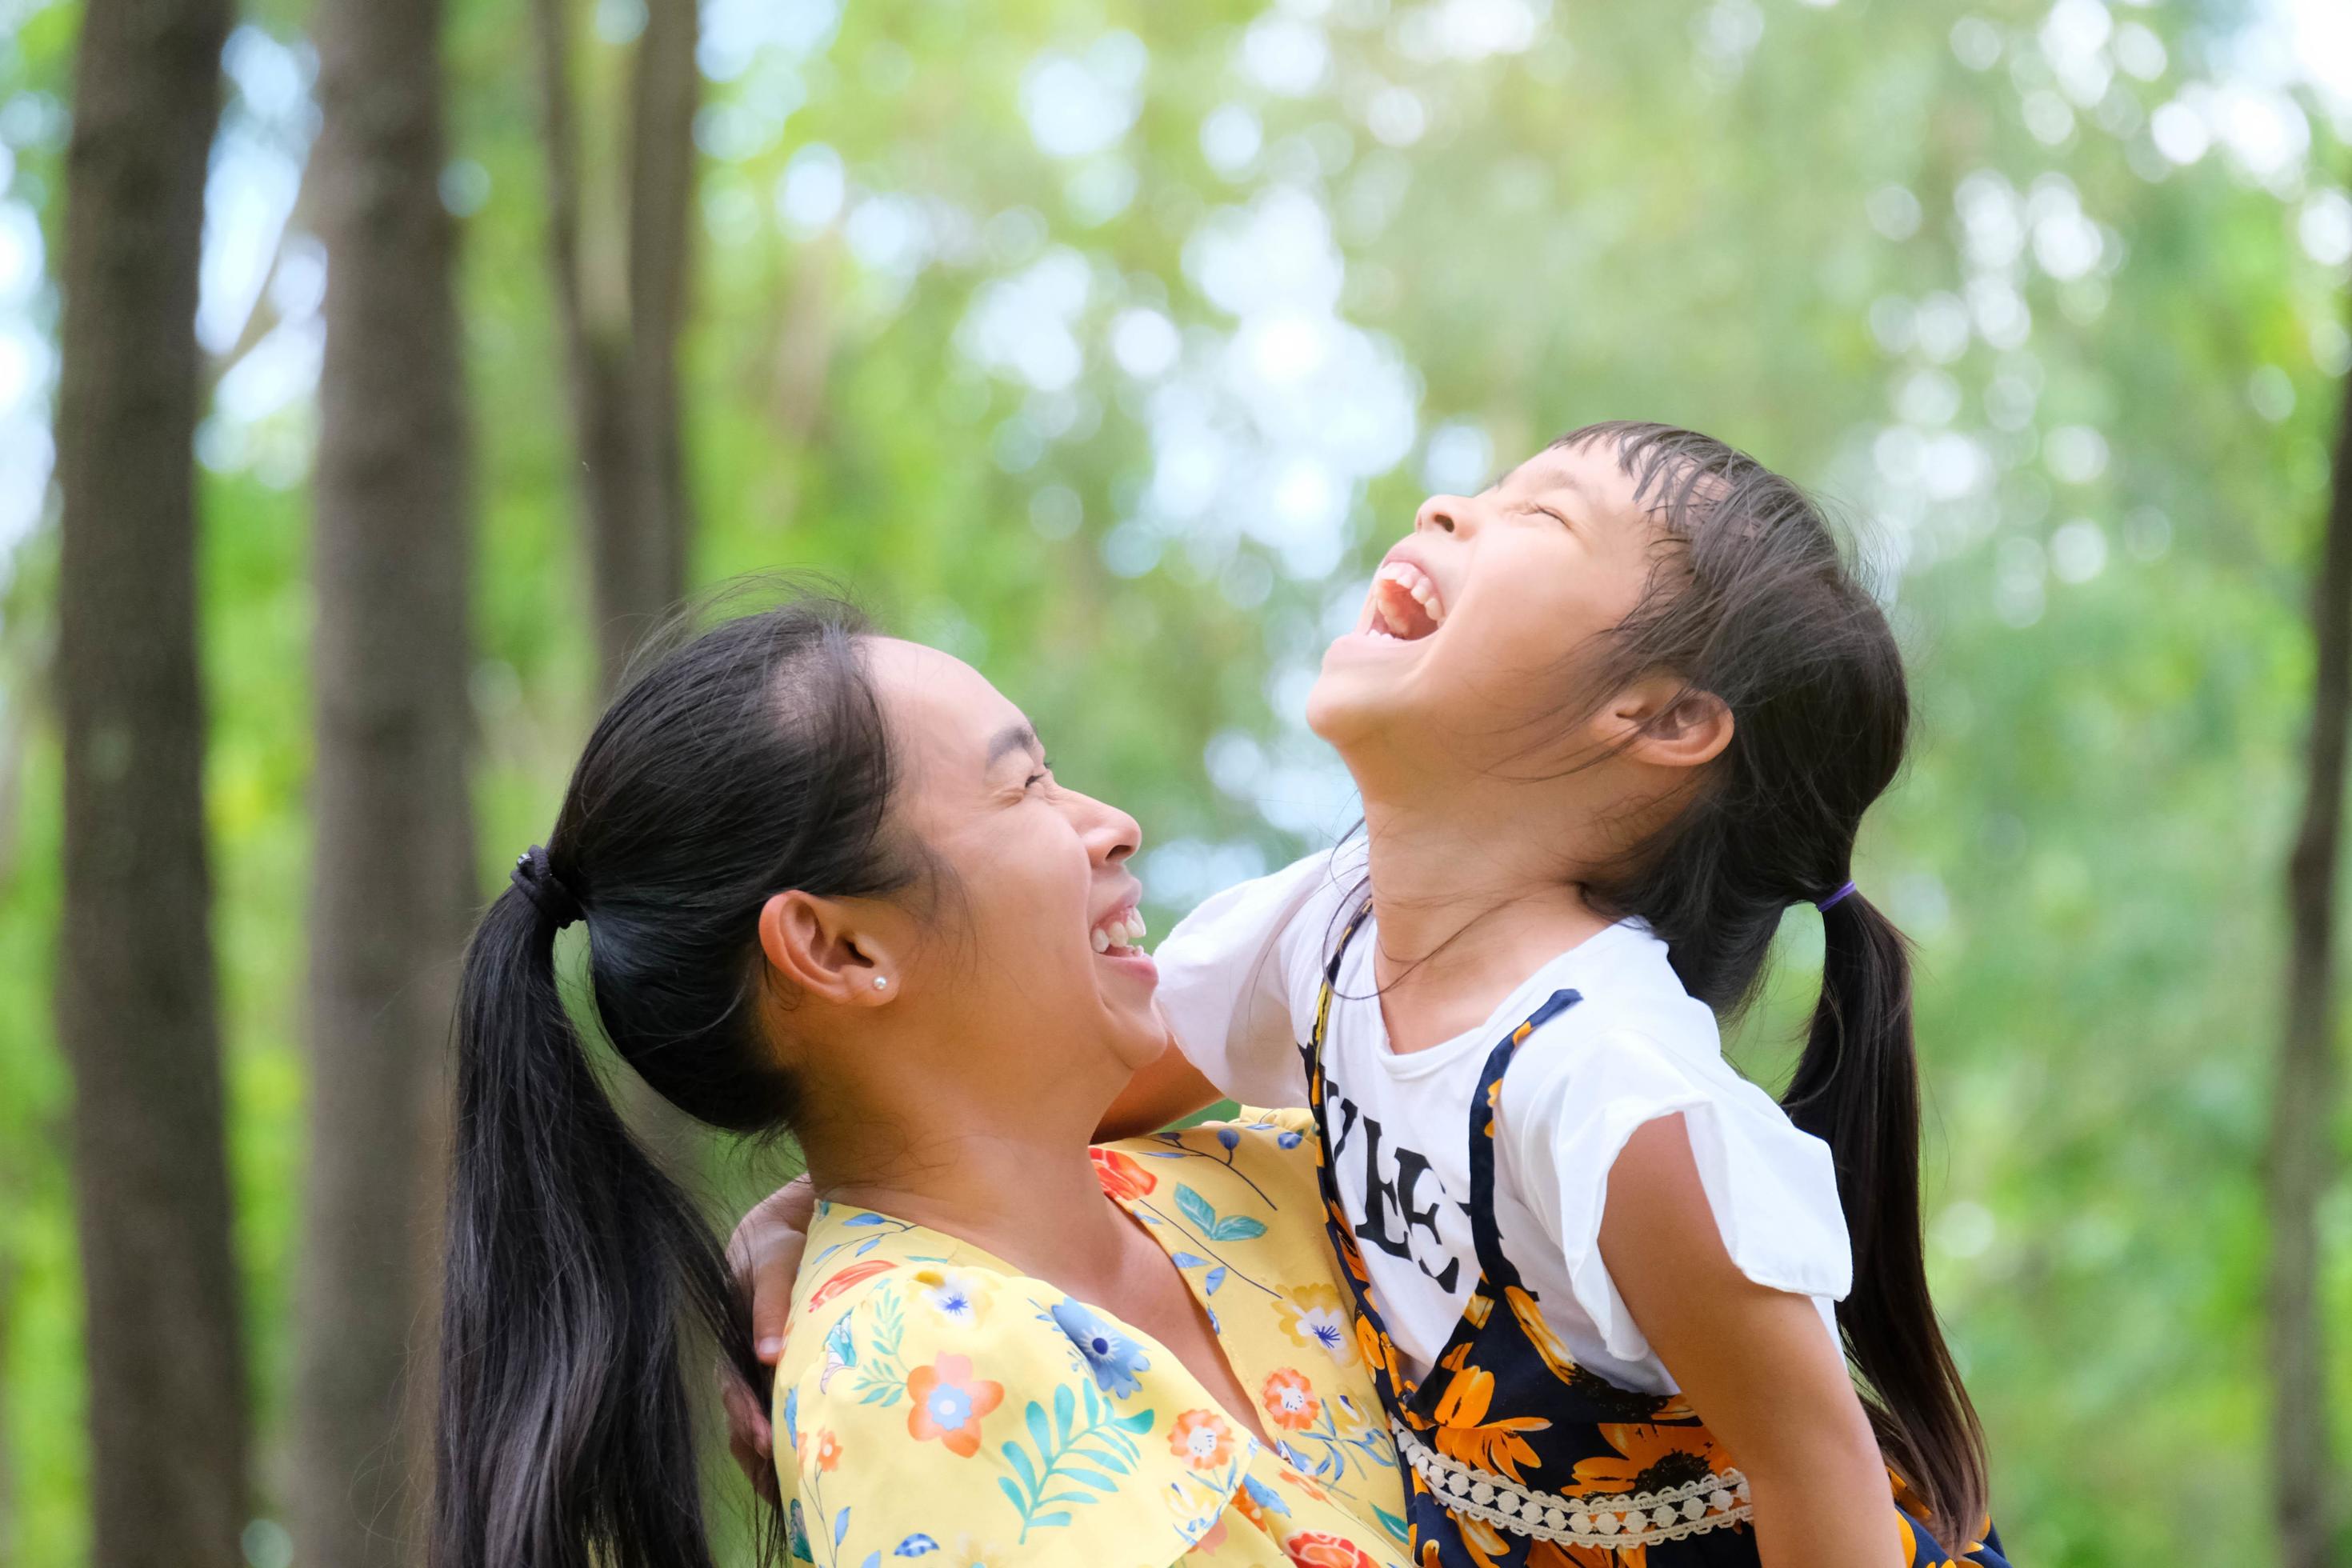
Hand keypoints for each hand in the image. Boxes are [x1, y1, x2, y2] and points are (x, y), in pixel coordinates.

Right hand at [720, 1173, 816, 1496]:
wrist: (793, 1228)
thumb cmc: (781, 1243)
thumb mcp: (774, 1264)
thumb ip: (769, 1305)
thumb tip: (767, 1355)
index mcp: (732, 1339)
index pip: (734, 1389)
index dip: (746, 1418)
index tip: (765, 1443)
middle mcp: (744, 1360)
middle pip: (744, 1417)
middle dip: (758, 1454)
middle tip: (780, 1485)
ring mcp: (763, 1370)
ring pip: (763, 1420)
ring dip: (774, 1456)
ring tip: (793, 1494)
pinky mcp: (786, 1372)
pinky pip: (786, 1410)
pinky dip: (792, 1438)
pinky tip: (810, 1469)